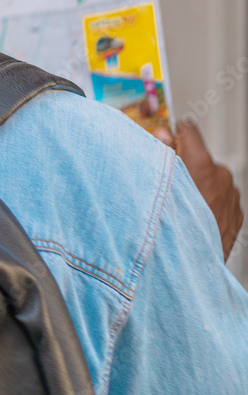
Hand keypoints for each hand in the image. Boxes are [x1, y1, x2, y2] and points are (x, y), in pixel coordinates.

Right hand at [154, 121, 243, 259]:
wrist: (192, 265)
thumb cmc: (173, 226)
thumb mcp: (157, 182)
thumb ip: (160, 151)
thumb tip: (163, 136)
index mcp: (201, 164)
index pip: (188, 130)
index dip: (175, 134)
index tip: (169, 141)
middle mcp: (221, 175)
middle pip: (200, 157)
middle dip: (187, 165)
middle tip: (173, 185)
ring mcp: (232, 195)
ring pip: (212, 178)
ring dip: (200, 185)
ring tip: (186, 206)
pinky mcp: (238, 213)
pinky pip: (221, 198)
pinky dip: (210, 202)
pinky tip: (197, 216)